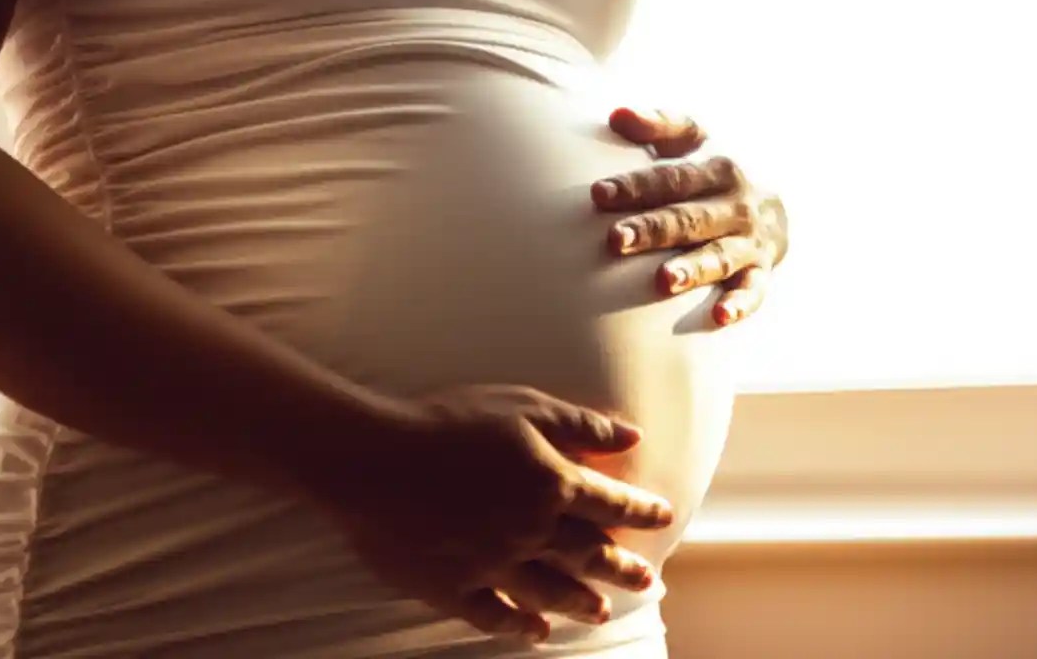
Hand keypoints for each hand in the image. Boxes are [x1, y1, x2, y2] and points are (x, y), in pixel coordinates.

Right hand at [325, 385, 672, 642]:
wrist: (374, 460)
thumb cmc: (447, 421)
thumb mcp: (523, 405)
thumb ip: (581, 423)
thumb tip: (632, 436)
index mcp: (551, 483)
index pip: (611, 502)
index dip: (640, 510)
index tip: (663, 517)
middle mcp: (532, 530)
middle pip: (589, 554)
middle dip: (622, 566)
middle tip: (647, 581)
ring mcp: (494, 564)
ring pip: (551, 590)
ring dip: (581, 602)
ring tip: (601, 611)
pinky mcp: (455, 586)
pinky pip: (496, 614)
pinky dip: (519, 625)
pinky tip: (535, 631)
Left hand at [596, 108, 788, 325]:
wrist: (774, 207)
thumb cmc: (713, 175)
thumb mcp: (695, 143)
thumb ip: (658, 125)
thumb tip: (616, 114)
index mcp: (717, 169)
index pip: (671, 178)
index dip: (635, 185)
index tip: (598, 193)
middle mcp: (736, 204)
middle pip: (689, 218)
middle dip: (653, 230)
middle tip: (615, 240)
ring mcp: (750, 241)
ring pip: (719, 255)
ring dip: (694, 268)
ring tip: (664, 281)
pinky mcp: (760, 272)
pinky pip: (754, 291)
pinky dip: (740, 303)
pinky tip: (720, 316)